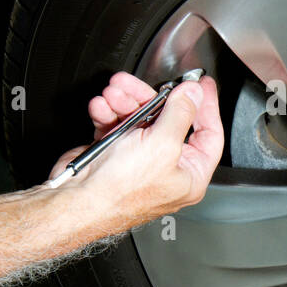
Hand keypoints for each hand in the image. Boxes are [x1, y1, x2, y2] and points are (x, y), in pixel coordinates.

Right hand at [48, 71, 223, 236]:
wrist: (76, 202)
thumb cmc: (119, 191)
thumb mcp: (162, 144)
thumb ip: (181, 113)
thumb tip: (194, 94)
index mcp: (189, 175)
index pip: (209, 135)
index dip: (206, 106)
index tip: (202, 85)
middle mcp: (167, 169)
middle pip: (169, 120)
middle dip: (150, 98)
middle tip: (137, 84)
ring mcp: (140, 162)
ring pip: (140, 119)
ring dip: (125, 102)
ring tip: (113, 94)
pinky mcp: (116, 156)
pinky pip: (117, 126)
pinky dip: (108, 114)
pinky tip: (101, 108)